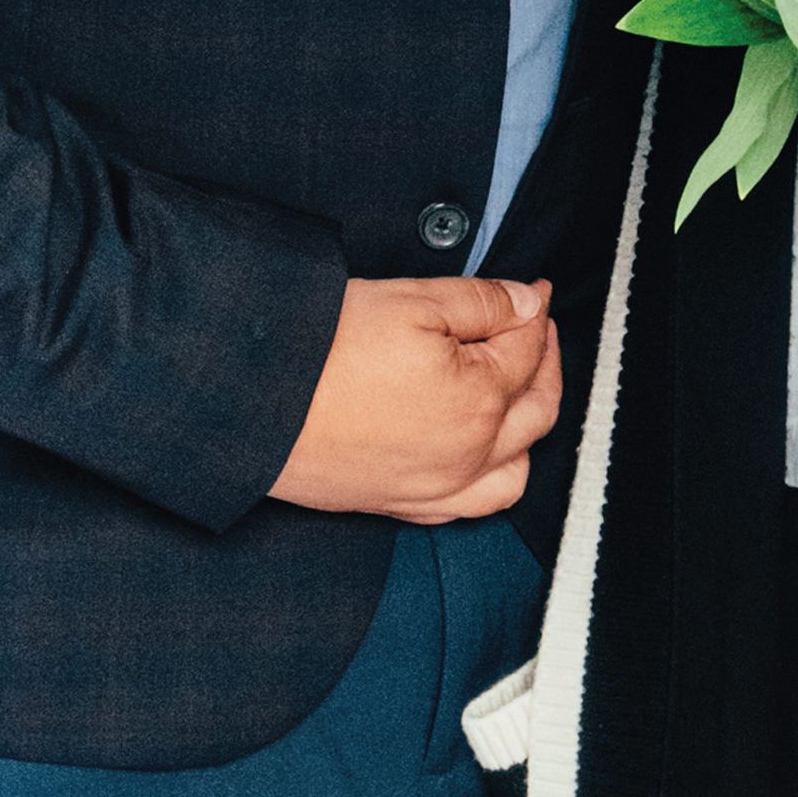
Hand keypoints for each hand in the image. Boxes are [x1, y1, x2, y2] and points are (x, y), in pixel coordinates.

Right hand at [268, 274, 561, 520]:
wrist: (252, 405)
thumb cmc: (322, 351)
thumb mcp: (410, 300)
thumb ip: (481, 301)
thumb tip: (526, 302)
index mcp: (479, 400)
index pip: (527, 347)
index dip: (533, 308)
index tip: (534, 289)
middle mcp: (469, 454)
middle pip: (537, 408)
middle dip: (545, 361)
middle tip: (533, 327)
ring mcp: (437, 488)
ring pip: (517, 469)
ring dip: (529, 428)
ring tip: (518, 391)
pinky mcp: (401, 505)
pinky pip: (472, 506)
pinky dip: (491, 477)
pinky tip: (482, 453)